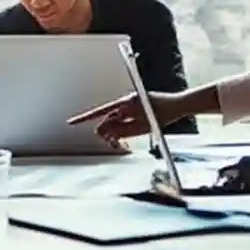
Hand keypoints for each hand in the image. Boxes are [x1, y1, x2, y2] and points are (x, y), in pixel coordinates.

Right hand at [66, 91, 184, 140]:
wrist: (178, 107)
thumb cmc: (162, 112)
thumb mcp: (141, 124)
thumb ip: (121, 128)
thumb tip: (104, 130)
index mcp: (124, 103)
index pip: (100, 111)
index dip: (84, 118)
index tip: (71, 123)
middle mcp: (125, 105)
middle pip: (106, 121)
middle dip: (106, 133)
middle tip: (115, 145)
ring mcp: (130, 110)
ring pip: (113, 125)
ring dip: (115, 136)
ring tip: (123, 146)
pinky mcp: (135, 116)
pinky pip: (122, 126)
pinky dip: (122, 135)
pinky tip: (125, 144)